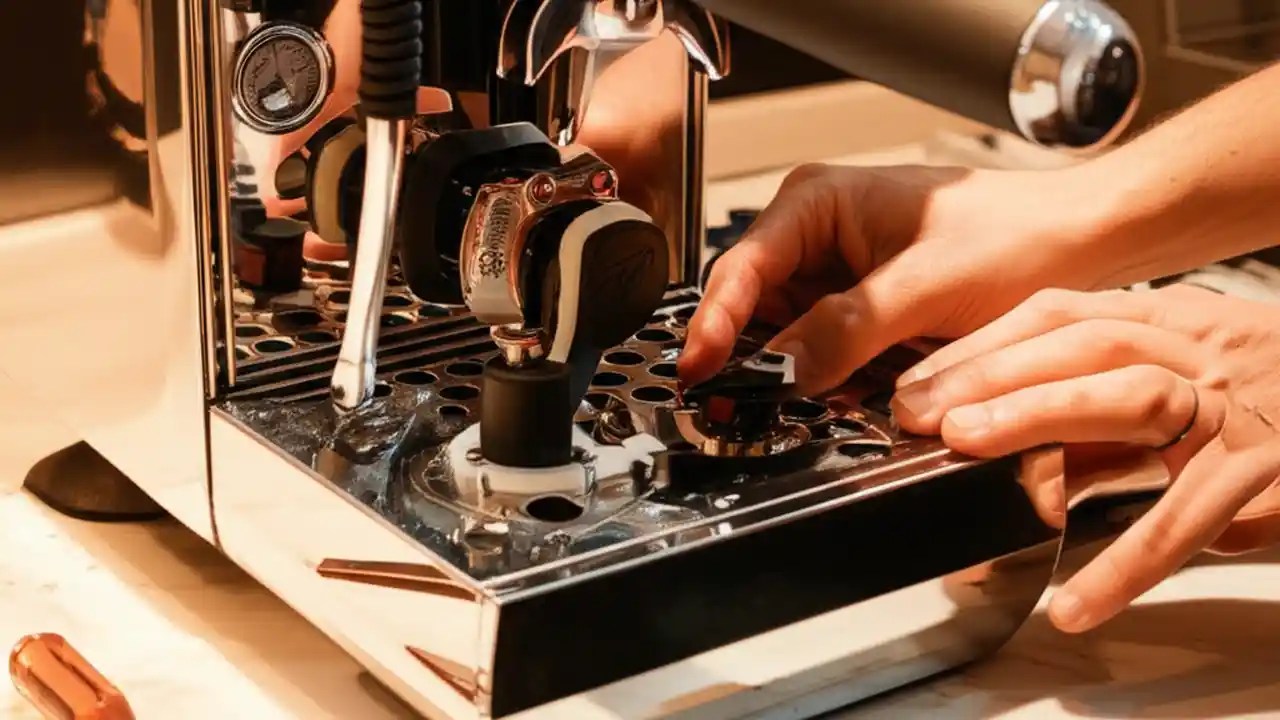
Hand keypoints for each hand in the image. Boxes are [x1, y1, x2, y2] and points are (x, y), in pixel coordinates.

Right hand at [680, 162, 1107, 395]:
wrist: (1081, 243)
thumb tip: (781, 370)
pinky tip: (861, 393)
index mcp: (816, 202)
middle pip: (755, 309)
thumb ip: (847, 329)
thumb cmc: (1017, 235)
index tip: (699, 371)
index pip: (743, 268)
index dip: (716, 323)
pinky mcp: (860, 311)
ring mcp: (837, 276)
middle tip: (752, 409)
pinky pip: (825, 354)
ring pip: (788, 339)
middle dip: (759, 360)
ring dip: (802, 376)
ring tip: (829, 399)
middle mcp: (816, 237)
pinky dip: (835, 382)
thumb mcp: (925, 286)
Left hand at [891, 285, 1279, 632]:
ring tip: (967, 451)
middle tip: (920, 412)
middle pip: (1087, 345)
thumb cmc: (1274, 405)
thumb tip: (1022, 474)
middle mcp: (1208, 349)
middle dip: (993, 374)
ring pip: (1135, 398)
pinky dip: (1130, 558)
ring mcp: (1244, 407)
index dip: (985, 344)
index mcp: (1177, 321)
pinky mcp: (1273, 470)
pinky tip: (1078, 598)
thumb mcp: (1191, 395)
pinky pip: (1195, 516)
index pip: (1065, 315)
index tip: (919, 381)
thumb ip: (1113, 427)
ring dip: (1042, 418)